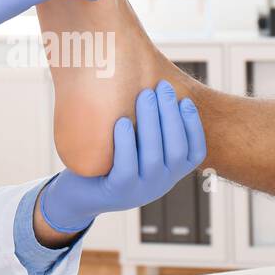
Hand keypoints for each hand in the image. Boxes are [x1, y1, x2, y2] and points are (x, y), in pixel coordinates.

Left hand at [38, 80, 206, 232]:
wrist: (80, 191)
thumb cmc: (113, 157)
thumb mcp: (140, 145)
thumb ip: (153, 125)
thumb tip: (160, 82)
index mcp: (172, 172)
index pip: (195, 152)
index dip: (193, 125)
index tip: (184, 100)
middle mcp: (161, 184)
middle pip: (176, 149)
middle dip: (170, 115)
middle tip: (161, 86)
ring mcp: (141, 191)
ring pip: (153, 156)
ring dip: (151, 122)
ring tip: (144, 95)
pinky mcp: (118, 192)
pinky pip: (127, 167)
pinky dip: (126, 143)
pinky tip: (122, 122)